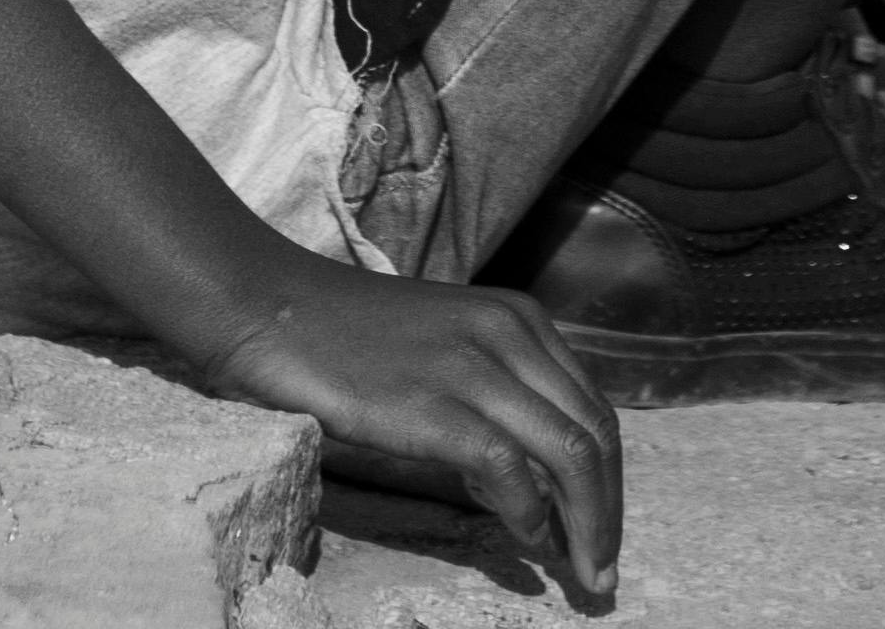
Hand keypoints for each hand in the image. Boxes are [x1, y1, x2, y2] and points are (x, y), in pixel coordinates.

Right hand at [215, 257, 619, 597]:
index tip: (601, 538)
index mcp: (520, 320)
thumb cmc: (350, 341)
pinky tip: (527, 543)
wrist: (274, 307)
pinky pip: (509, 464)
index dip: (610, 481)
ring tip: (583, 577)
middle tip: (602, 575)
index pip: (594, 409)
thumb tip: (531, 489)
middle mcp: (510, 334)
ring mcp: (473, 366)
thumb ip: (494, 403)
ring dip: (587, 525)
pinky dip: (530, 512)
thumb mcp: (446, 356)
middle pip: (596, 433)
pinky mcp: (432, 403)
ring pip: (571, 450)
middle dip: (608, 513)